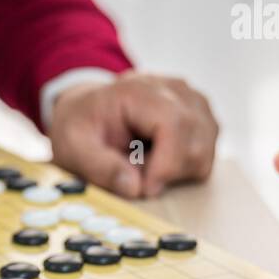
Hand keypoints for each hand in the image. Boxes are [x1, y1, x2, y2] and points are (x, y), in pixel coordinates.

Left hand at [47, 71, 217, 197]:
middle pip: (197, 139)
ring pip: (206, 150)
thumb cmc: (81, 126)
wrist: (87, 109)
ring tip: (144, 164)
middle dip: (170, 172)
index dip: (167, 163)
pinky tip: (158, 159)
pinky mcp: (201, 117)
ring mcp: (192, 101)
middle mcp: (174, 89)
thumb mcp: (72, 146)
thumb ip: (99, 167)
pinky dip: (184, 167)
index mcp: (139, 90)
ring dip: (178, 171)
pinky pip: (206, 153)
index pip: (174, 123)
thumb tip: (134, 188)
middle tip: (138, 178)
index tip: (146, 188)